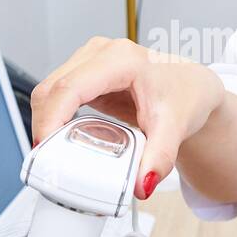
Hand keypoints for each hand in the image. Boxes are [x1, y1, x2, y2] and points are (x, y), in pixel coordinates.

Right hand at [30, 37, 224, 198]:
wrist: (192, 88)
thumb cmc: (186, 96)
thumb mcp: (175, 128)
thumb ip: (159, 157)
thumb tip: (141, 184)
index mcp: (121, 59)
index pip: (71, 87)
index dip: (51, 118)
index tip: (44, 148)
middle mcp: (101, 52)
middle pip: (53, 88)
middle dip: (44, 125)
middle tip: (46, 161)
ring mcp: (90, 60)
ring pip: (50, 90)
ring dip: (47, 122)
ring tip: (53, 154)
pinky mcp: (86, 73)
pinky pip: (57, 95)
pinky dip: (54, 118)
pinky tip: (61, 140)